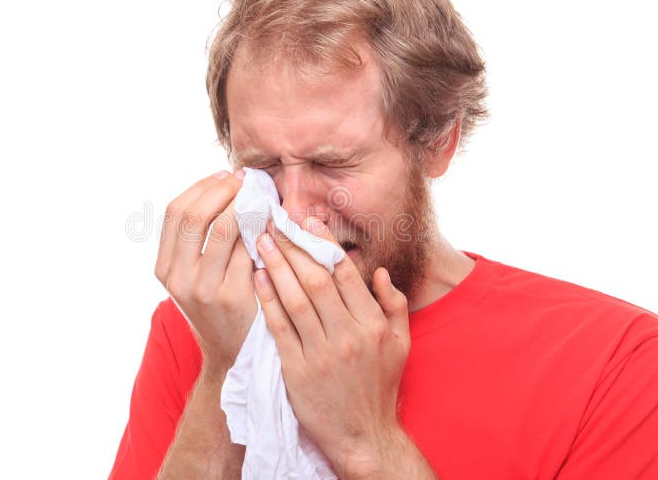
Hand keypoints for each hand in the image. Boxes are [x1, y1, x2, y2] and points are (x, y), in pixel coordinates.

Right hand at [154, 170, 256, 374]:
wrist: (233, 354)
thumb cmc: (220, 305)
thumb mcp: (195, 276)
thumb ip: (200, 240)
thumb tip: (227, 184)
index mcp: (165, 268)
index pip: (175, 212)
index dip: (201, 188)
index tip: (225, 176)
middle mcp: (178, 278)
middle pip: (194, 216)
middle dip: (222, 190)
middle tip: (245, 181)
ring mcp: (204, 290)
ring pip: (223, 229)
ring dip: (245, 205)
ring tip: (261, 196)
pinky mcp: (233, 298)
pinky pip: (249, 250)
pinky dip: (261, 229)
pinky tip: (272, 221)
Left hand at [253, 216, 411, 476]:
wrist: (363, 437)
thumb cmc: (379, 387)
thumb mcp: (400, 345)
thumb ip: (394, 305)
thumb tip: (379, 271)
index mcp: (372, 324)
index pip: (345, 273)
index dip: (324, 242)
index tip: (308, 220)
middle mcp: (348, 335)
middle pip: (316, 279)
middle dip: (295, 246)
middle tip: (277, 222)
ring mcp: (321, 353)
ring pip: (295, 298)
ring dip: (277, 266)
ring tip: (263, 241)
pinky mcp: (296, 371)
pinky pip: (279, 327)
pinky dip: (267, 299)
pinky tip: (257, 277)